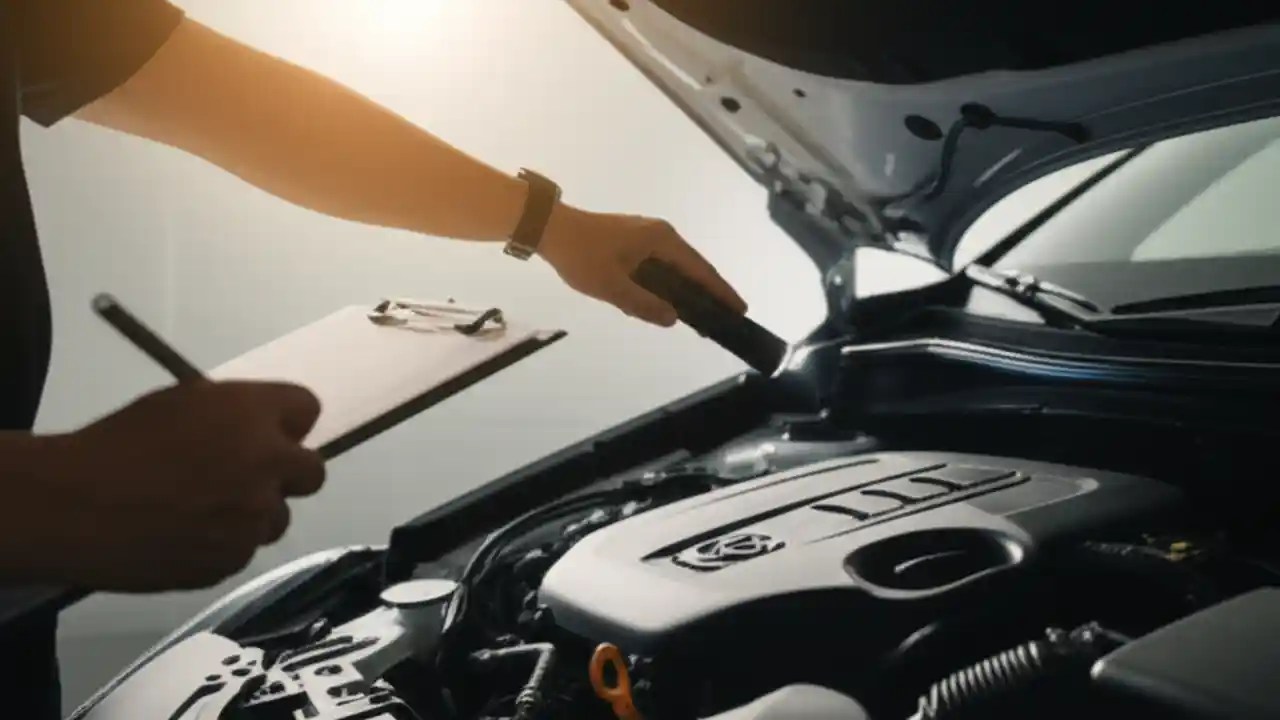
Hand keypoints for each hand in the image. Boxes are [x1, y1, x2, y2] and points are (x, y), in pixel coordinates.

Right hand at [30, 381, 324, 591]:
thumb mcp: (181, 403)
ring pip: (277, 518)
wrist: (72, 505)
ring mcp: (253, 518)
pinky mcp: (231, 560)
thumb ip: (234, 415)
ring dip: (253, 514)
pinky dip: (222, 545)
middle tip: (249, 476)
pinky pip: (242, 551)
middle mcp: (267, 464)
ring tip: (203, 511)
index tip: (268, 431)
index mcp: (252, 414)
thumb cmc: (118, 442)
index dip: (287, 422)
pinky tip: (183, 536)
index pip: (307, 409)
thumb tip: (259, 432)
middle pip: (312, 472)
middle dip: (287, 473)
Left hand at [537, 204, 747, 325]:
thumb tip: (674, 319)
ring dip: (689, 289)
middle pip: (693, 267)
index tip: (739, 309)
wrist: (550, 228)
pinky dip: (671, 283)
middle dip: (709, 292)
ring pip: (677, 267)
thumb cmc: (581, 256)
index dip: (720, 291)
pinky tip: (670, 301)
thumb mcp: (612, 287)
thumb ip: (644, 305)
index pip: (700, 270)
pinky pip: (662, 265)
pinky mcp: (634, 241)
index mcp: (662, 240)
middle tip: (725, 318)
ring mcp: (647, 236)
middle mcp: (661, 234)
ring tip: (702, 315)